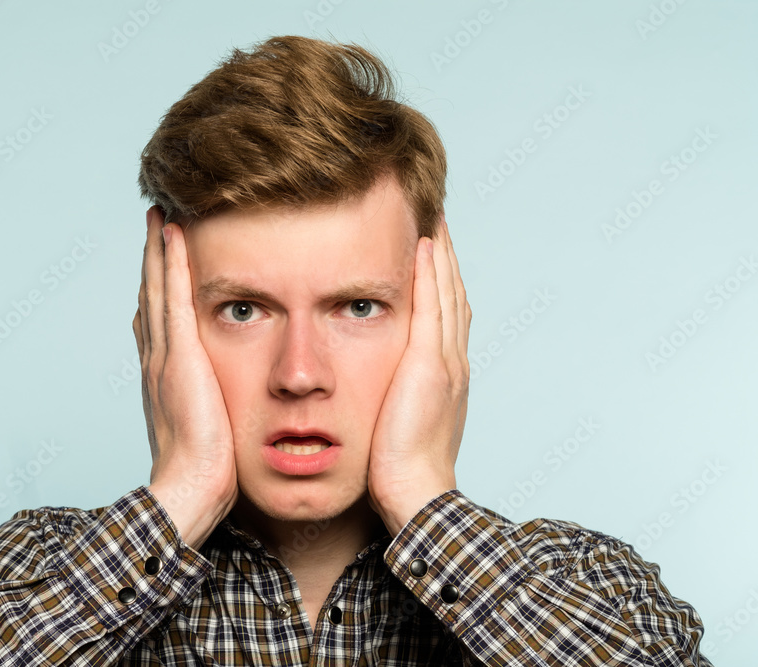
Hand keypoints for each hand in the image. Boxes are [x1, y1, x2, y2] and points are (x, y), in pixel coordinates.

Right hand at [132, 206, 238, 549]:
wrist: (190, 487)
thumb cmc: (208, 467)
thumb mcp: (211, 426)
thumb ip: (214, 403)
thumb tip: (224, 392)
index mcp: (165, 375)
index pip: (159, 319)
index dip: (158, 286)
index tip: (162, 258)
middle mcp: (158, 359)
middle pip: (152, 295)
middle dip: (153, 258)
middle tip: (154, 220)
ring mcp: (164, 355)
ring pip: (157, 287)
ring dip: (156, 249)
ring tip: (158, 214)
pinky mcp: (178, 356)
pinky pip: (173, 297)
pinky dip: (170, 262)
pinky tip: (171, 233)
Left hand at [367, 215, 470, 535]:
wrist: (415, 493)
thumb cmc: (399, 467)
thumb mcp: (396, 420)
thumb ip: (391, 393)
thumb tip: (374, 382)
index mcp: (444, 373)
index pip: (444, 313)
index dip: (440, 279)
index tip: (429, 248)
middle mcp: (451, 361)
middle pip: (452, 294)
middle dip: (445, 256)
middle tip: (436, 219)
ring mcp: (445, 361)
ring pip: (447, 293)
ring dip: (441, 253)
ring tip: (433, 218)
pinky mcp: (430, 366)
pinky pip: (433, 309)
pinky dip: (432, 275)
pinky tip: (424, 246)